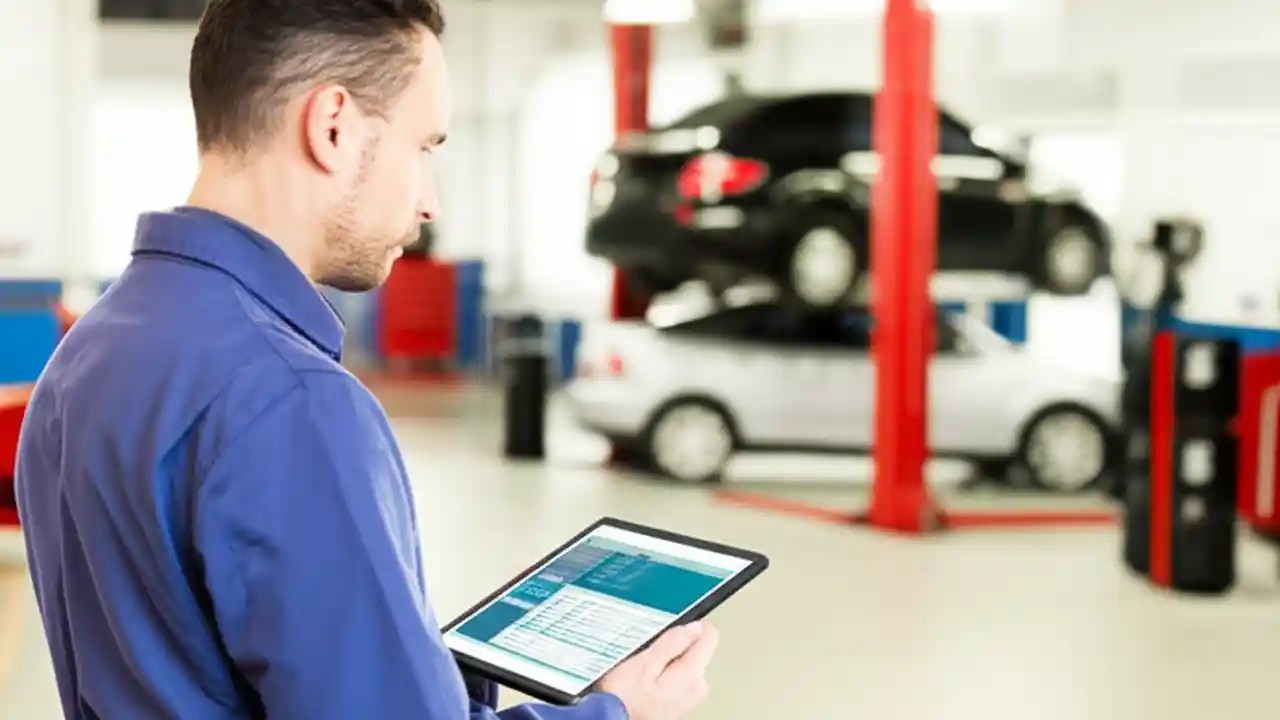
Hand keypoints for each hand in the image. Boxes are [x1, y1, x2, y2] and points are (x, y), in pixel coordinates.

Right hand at [597, 622, 719, 719]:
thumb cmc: (623, 699)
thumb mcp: (644, 663)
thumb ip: (672, 643)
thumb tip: (693, 627)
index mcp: (693, 674)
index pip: (709, 635)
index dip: (688, 626)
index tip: (667, 628)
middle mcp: (696, 687)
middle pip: (695, 649)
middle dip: (674, 645)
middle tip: (646, 653)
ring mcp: (687, 697)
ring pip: (683, 663)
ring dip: (665, 660)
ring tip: (641, 669)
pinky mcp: (675, 703)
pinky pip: (674, 678)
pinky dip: (661, 674)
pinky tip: (642, 680)